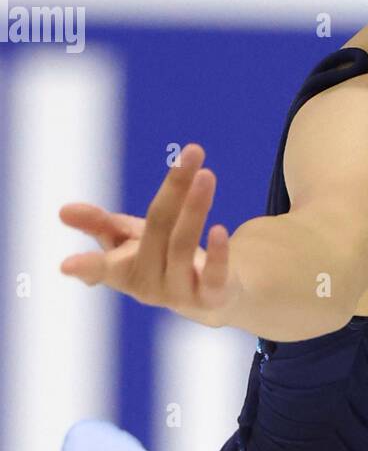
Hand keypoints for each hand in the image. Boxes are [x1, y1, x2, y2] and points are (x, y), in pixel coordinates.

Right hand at [59, 143, 242, 326]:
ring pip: (183, 246)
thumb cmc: (162, 260)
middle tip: (192, 151)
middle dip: (174, 189)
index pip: (104, 266)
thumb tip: (63, 211)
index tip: (67, 266)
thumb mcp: (130, 240)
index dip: (87, 266)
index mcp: (125, 271)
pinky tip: (221, 229)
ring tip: (207, 175)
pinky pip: (214, 276)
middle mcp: (150, 285)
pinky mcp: (212, 298)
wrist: (212, 298)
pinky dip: (218, 254)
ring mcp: (180, 293)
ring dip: (195, 208)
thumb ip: (100, 224)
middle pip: (158, 229)